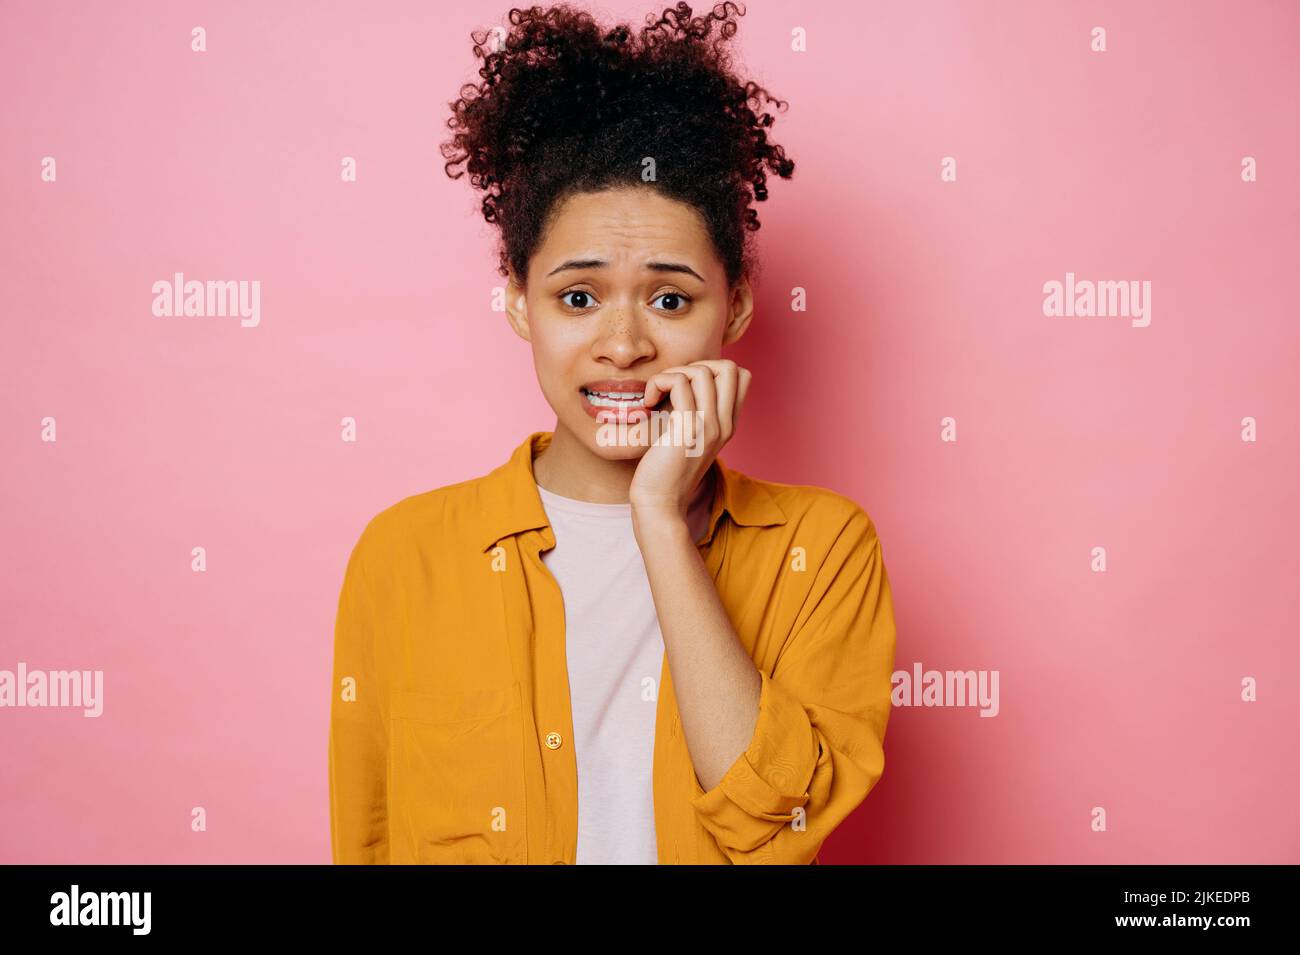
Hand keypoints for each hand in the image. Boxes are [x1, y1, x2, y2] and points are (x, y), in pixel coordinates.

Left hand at [627, 359, 751, 521]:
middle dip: (696, 364)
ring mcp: (709, 427)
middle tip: (673, 386)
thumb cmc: (665, 470)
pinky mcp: (687, 429)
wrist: (660, 503)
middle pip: (729, 367)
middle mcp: (725, 424)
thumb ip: (695, 413)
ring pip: (702, 371)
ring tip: (657, 394)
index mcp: (728, 425)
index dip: (711, 369)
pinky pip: (678, 383)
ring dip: (672, 373)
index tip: (686, 386)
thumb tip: (680, 383)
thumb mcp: (689, 437)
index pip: (741, 376)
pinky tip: (648, 402)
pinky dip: (658, 383)